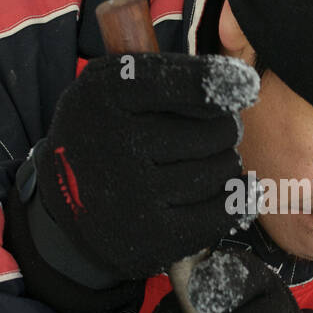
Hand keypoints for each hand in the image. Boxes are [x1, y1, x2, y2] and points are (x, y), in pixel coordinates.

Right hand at [31, 51, 259, 281]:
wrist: (67, 203)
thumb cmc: (109, 134)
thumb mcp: (114, 88)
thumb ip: (166, 76)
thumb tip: (243, 86)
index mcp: (104, 95)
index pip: (174, 81)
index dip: (218, 81)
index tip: (245, 86)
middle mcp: (115, 143)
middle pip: (212, 129)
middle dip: (225, 129)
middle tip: (216, 133)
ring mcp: (133, 195)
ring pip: (219, 170)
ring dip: (226, 163)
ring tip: (209, 161)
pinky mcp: (151, 236)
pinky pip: (220, 213)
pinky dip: (237, 199)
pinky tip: (240, 188)